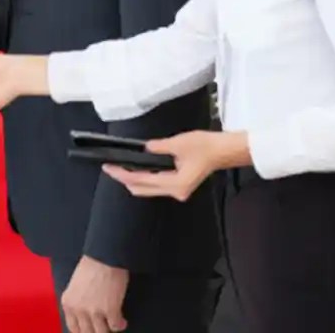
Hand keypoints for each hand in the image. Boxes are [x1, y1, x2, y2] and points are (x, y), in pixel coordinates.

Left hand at [62, 255, 128, 332]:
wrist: (105, 257)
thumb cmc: (91, 266)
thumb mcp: (75, 286)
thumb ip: (77, 301)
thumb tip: (85, 315)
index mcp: (68, 303)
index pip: (73, 328)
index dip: (82, 331)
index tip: (90, 330)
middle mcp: (79, 310)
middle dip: (95, 332)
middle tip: (103, 328)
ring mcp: (94, 312)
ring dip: (108, 329)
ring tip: (113, 323)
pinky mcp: (111, 311)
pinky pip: (116, 327)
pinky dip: (120, 325)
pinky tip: (122, 320)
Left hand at [103, 130, 249, 202]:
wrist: (225, 150)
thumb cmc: (206, 146)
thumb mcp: (178, 143)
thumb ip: (157, 147)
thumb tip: (144, 148)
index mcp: (175, 183)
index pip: (141, 180)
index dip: (123, 175)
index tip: (109, 168)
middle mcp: (176, 191)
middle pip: (142, 189)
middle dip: (125, 179)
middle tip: (109, 168)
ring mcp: (178, 191)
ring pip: (149, 190)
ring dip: (134, 180)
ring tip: (119, 168)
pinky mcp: (180, 186)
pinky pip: (156, 186)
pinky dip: (144, 180)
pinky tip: (136, 171)